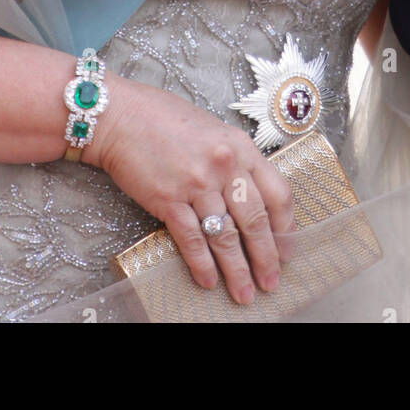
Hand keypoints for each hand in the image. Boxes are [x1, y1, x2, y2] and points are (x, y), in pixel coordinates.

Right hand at [86, 71, 295, 304]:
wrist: (122, 116)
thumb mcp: (214, 132)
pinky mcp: (168, 199)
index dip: (285, 227)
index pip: (277, 192)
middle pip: (255, 220)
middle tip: (271, 282)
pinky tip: (208, 280)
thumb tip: (253, 197)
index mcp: (240, 146)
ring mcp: (196, 183)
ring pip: (225, 236)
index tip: (287, 248)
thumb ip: (236, 161)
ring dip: (237, 270)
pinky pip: (192, 239)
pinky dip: (202, 264)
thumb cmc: (165, 120)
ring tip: (243, 292)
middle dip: (266, 257)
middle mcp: (224, 165)